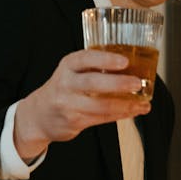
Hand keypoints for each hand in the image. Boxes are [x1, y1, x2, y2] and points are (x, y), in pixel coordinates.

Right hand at [13, 49, 150, 159]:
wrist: (38, 115)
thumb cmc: (63, 90)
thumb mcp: (72, 72)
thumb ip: (95, 68)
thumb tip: (132, 68)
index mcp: (68, 65)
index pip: (86, 58)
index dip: (106, 60)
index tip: (124, 61)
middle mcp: (66, 83)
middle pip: (93, 82)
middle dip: (118, 83)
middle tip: (137, 83)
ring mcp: (68, 104)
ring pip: (101, 105)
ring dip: (126, 104)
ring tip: (142, 103)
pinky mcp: (74, 121)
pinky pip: (102, 118)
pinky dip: (121, 114)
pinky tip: (133, 111)